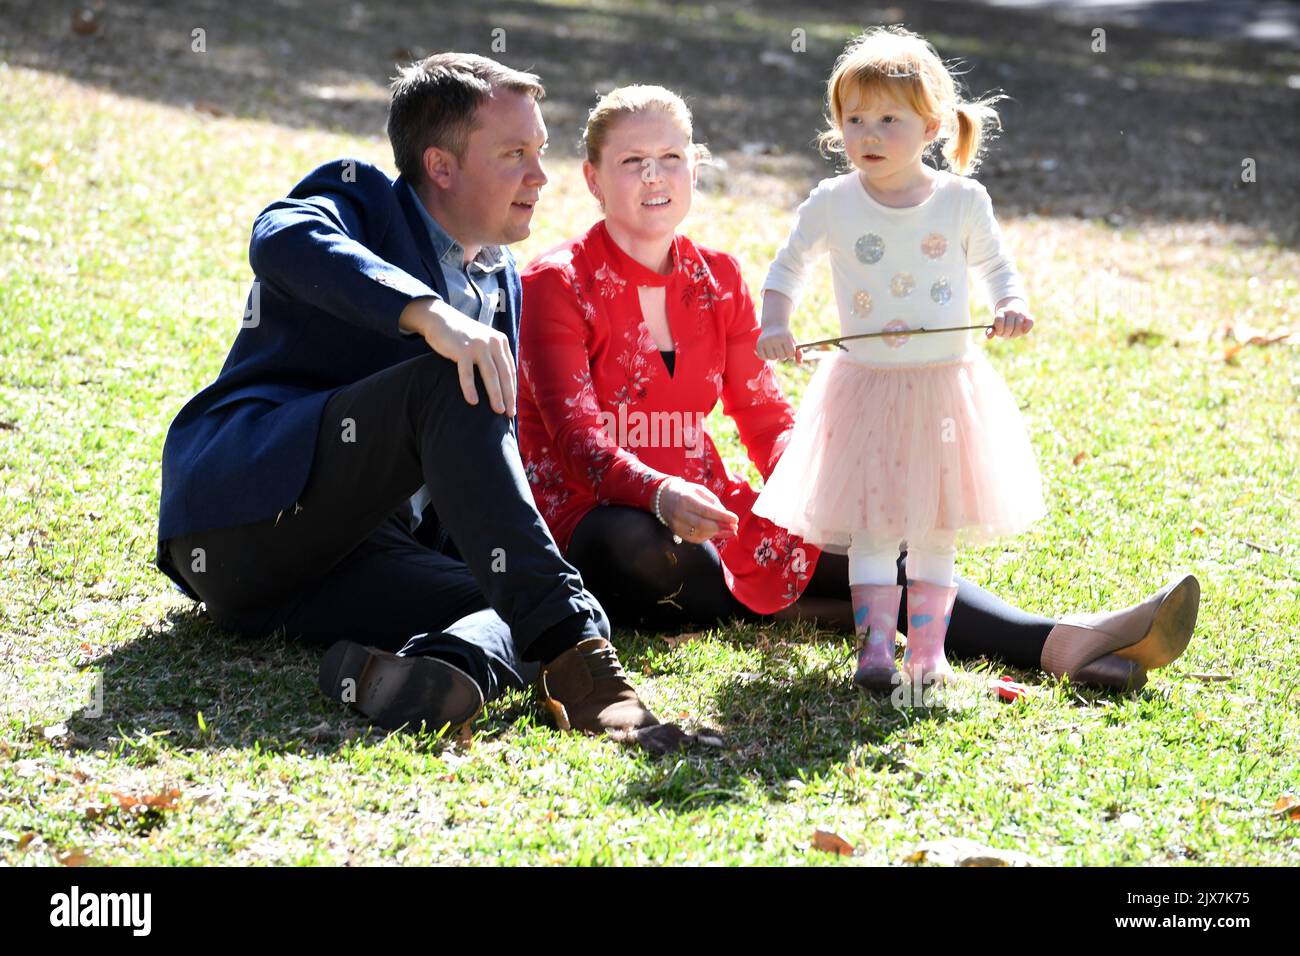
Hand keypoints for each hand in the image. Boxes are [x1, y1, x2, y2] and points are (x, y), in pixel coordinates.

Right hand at [400, 297, 516, 415]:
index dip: (512, 390)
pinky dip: (470, 388)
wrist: (441, 319)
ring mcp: (478, 345)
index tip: (513, 406)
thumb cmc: (462, 337)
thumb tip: (503, 384)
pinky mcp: (462, 349)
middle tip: (509, 413)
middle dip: (508, 396)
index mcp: (500, 342)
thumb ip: (494, 357)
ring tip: (497, 410)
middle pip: (504, 374)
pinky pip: (467, 373)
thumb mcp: (483, 342)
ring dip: (495, 394)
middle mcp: (493, 342)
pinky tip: (473, 402)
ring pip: (490, 375)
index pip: (510, 370)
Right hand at [658, 478, 738, 543]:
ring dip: (717, 533)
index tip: (735, 519)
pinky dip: (708, 537)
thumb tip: (725, 514)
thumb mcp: (700, 490)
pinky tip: (716, 533)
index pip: (706, 510)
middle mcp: (680, 513)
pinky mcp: (677, 533)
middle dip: (721, 527)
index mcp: (686, 499)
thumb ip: (713, 501)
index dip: (722, 516)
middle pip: (703, 525)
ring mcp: (677, 525)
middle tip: (734, 528)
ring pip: (700, 533)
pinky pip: (695, 538)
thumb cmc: (686, 492)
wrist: (664, 498)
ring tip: (729, 531)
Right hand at [756, 325, 802, 363]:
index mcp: (785, 337)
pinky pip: (763, 357)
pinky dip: (766, 357)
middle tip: (782, 348)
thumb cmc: (785, 336)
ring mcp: (766, 341)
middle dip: (783, 355)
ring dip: (775, 356)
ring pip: (773, 358)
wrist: (773, 326)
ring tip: (775, 350)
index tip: (789, 348)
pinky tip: (768, 351)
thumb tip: (800, 363)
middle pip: (782, 357)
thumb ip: (798, 352)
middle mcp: (775, 338)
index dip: (790, 353)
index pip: (790, 353)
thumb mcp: (793, 342)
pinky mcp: (759, 344)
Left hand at [986, 299, 1033, 339]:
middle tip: (1006, 334)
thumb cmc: (1004, 323)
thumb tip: (988, 336)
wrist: (1015, 312)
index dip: (999, 329)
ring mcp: (1021, 313)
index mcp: (1002, 312)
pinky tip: (1023, 332)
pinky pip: (1030, 322)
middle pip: (1009, 326)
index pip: (999, 321)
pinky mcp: (1029, 317)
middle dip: (1006, 333)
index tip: (999, 333)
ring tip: (1012, 333)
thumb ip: (990, 331)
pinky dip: (1026, 329)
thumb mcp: (996, 326)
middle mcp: (1012, 311)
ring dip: (1014, 334)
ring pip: (1018, 327)